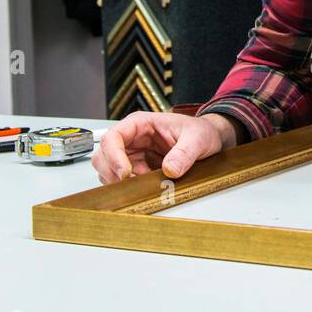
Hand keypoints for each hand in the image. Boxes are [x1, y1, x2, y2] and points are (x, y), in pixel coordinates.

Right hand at [91, 111, 237, 183]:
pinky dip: (129, 187)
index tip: (126, 173)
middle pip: (103, 155)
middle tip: (134, 183)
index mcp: (140, 124)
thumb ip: (184, 152)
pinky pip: (121, 180)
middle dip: (113, 172)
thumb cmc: (200, 131)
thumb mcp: (197, 138)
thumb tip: (170, 169)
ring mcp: (132, 154)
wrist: (208, 139)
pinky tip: (146, 185)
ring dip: (120, 182)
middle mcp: (132, 138)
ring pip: (108, 170)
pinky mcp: (137, 168)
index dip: (113, 156)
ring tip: (145, 183)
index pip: (113, 137)